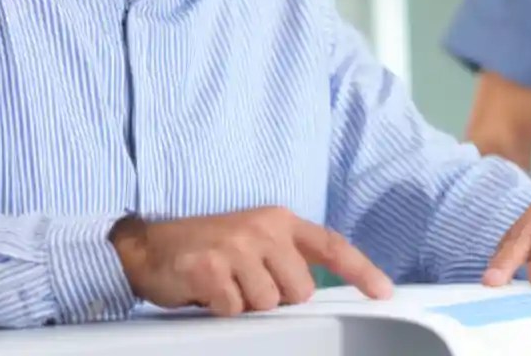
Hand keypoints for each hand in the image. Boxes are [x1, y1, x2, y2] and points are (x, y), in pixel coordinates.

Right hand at [110, 207, 393, 315]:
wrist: (148, 245)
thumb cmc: (205, 248)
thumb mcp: (252, 242)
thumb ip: (284, 259)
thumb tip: (314, 292)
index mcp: (277, 220)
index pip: (330, 244)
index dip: (360, 270)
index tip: (383, 292)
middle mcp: (261, 228)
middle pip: (300, 290)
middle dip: (277, 298)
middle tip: (247, 284)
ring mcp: (236, 246)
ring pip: (268, 304)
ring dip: (246, 305)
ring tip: (225, 286)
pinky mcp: (211, 267)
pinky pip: (235, 310)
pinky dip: (221, 309)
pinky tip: (206, 292)